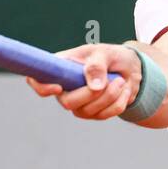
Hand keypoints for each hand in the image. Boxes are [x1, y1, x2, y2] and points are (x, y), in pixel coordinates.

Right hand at [25, 42, 141, 120]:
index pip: (37, 80)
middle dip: (91, 94)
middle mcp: (64, 89)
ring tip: (120, 80)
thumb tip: (94, 87)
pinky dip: (118, 103)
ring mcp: (77, 104)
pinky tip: (123, 90)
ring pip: (87, 111)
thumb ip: (97, 66)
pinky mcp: (92, 113)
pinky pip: (103, 115)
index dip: (42, 87)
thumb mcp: (105, 53)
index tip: (58, 88)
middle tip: (113, 80)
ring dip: (109, 96)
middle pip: (67, 102)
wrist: (129, 69)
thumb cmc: (111, 57)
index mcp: (59, 68)